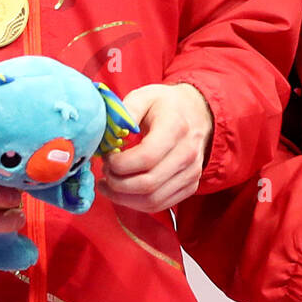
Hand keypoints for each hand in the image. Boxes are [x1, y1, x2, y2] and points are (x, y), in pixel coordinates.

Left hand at [99, 82, 212, 213]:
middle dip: (117, 183)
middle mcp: (188, 154)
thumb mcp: (143, 97)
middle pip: (147, 184)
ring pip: (153, 200)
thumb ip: (124, 113)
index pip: (146, 158)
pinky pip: (160, 205)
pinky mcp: (191, 186)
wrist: (197, 113)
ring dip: (123, 198)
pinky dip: (136, 203)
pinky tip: (123, 191)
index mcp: (176, 128)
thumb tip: (108, 135)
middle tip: (105, 172)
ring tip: (108, 184)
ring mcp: (192, 172)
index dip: (119, 164)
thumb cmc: (165, 106)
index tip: (107, 157)